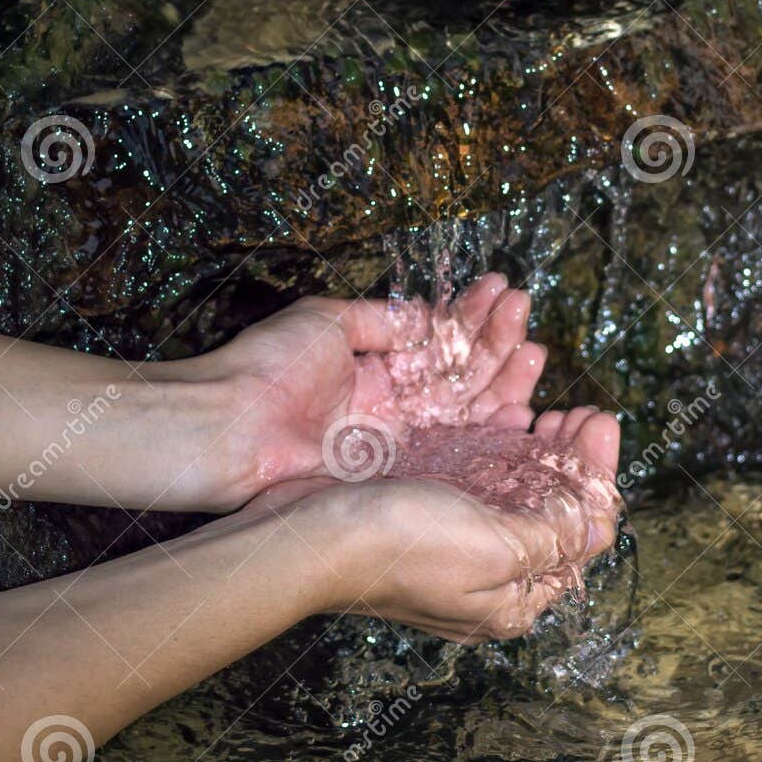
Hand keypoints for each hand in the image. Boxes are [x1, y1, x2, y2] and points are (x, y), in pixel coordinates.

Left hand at [190, 273, 546, 509]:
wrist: (228, 428)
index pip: (435, 341)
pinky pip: (454, 450)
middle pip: (458, 374)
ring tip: (532, 348)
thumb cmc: (265, 368)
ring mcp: (398, 441)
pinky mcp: (400, 471)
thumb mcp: (326, 320)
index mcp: (373, 369)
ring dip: (501, 378)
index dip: (469, 317)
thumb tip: (429, 314)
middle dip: (495, 343)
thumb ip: (382, 319)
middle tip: (525, 310)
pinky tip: (520, 406)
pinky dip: (489, 427)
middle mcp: (391, 406)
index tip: (502, 289)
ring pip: (464, 408)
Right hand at [237, 409, 621, 642]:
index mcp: (513, 599)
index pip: (584, 536)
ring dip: (543, 450)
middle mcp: (491, 579)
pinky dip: (502, 450)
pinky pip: (482, 482)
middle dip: (575, 459)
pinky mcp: (429, 518)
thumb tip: (599, 525)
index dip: (599, 474)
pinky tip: (508, 419)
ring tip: (552, 410)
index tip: (600, 418)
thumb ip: (553, 535)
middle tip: (583, 410)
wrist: (309, 537)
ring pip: (520, 493)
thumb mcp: (494, 545)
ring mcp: (459, 549)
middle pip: (556, 513)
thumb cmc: (396, 546)